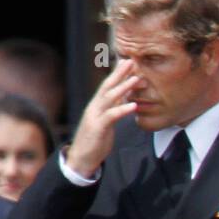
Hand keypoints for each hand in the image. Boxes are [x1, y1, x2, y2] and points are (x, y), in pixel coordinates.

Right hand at [64, 59, 141, 178]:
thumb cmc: (96, 141)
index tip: (130, 63)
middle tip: (132, 61)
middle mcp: (95, 107)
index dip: (118, 74)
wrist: (82, 158)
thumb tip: (125, 100)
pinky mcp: (98, 128)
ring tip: (137, 79)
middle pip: (108, 86)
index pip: (108, 85)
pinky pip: (111, 116)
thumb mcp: (107, 122)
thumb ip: (114, 109)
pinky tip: (133, 105)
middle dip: (120, 73)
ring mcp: (95, 116)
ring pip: (110, 98)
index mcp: (98, 105)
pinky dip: (122, 109)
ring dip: (124, 87)